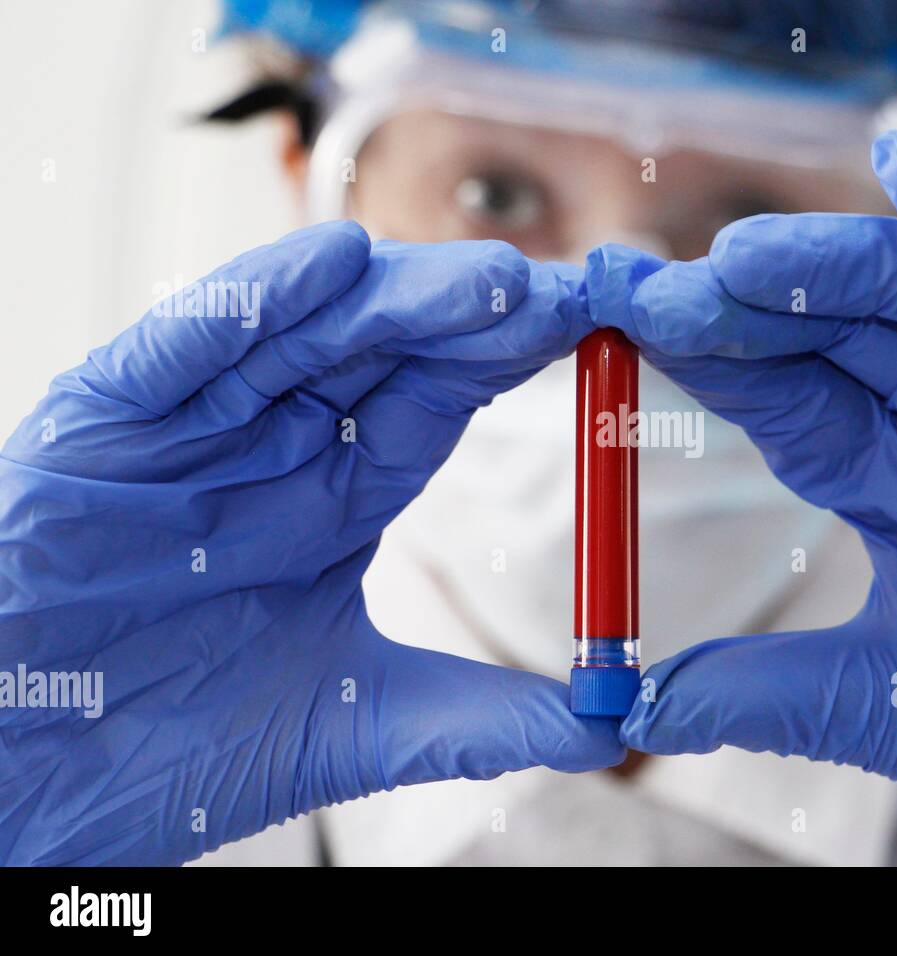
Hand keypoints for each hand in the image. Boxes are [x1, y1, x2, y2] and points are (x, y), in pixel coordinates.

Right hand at [0, 222, 621, 864]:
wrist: (30, 782)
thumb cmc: (174, 745)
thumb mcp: (359, 726)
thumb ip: (483, 720)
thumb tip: (612, 723)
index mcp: (331, 499)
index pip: (436, 402)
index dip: (511, 362)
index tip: (600, 330)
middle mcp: (270, 446)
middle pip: (385, 350)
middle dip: (473, 318)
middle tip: (568, 294)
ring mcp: (188, 428)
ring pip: (301, 334)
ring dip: (397, 300)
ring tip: (496, 282)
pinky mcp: (100, 426)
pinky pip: (178, 350)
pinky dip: (248, 307)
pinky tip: (327, 268)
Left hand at [585, 131, 896, 864]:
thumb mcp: (887, 702)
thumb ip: (763, 693)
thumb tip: (634, 709)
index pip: (779, 396)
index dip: (697, 356)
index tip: (611, 320)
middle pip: (829, 334)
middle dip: (736, 306)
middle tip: (641, 286)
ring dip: (826, 265)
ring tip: (736, 257)